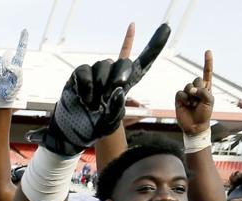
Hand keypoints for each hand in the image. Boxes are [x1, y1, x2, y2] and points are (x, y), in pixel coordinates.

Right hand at [0, 29, 28, 108]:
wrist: (1, 98)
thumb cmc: (12, 91)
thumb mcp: (18, 83)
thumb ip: (17, 72)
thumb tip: (9, 65)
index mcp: (17, 65)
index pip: (20, 50)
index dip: (22, 40)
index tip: (25, 30)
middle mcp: (8, 63)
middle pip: (7, 55)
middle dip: (6, 63)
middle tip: (7, 73)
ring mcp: (0, 66)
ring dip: (0, 70)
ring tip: (1, 79)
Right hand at [42, 23, 169, 155]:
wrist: (75, 131)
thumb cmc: (96, 126)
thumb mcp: (112, 121)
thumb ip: (117, 107)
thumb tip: (118, 91)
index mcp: (126, 82)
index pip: (143, 61)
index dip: (154, 45)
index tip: (165, 27)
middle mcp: (112, 74)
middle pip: (122, 62)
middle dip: (119, 77)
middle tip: (110, 95)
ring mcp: (96, 73)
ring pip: (103, 65)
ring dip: (100, 85)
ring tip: (95, 102)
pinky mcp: (81, 74)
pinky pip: (85, 70)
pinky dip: (87, 85)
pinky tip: (86, 98)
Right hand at [175, 50, 213, 134]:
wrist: (195, 126)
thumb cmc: (205, 114)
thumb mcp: (209, 101)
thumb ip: (203, 92)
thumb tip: (191, 89)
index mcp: (206, 88)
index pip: (207, 73)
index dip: (207, 62)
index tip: (207, 51)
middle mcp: (197, 89)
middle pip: (197, 79)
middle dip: (198, 89)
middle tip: (199, 101)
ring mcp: (188, 93)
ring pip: (188, 86)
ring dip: (191, 96)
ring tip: (193, 105)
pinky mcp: (179, 98)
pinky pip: (180, 92)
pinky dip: (184, 99)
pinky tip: (186, 105)